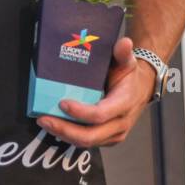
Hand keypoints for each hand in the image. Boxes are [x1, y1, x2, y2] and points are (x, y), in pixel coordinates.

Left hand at [37, 38, 155, 147]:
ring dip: (63, 134)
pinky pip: (87, 142)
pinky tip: (54, 126)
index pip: (100, 114)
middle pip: (90, 135)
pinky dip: (69, 136)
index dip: (80, 112)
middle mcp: (120, 123)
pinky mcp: (107, 138)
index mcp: (124, 104)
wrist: (140, 90)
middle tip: (43, 119)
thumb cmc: (129, 76)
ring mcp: (114, 134)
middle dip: (64, 130)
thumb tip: (124, 42)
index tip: (62, 103)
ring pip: (86, 142)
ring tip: (44, 122)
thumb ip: (123, 54)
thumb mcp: (128, 63)